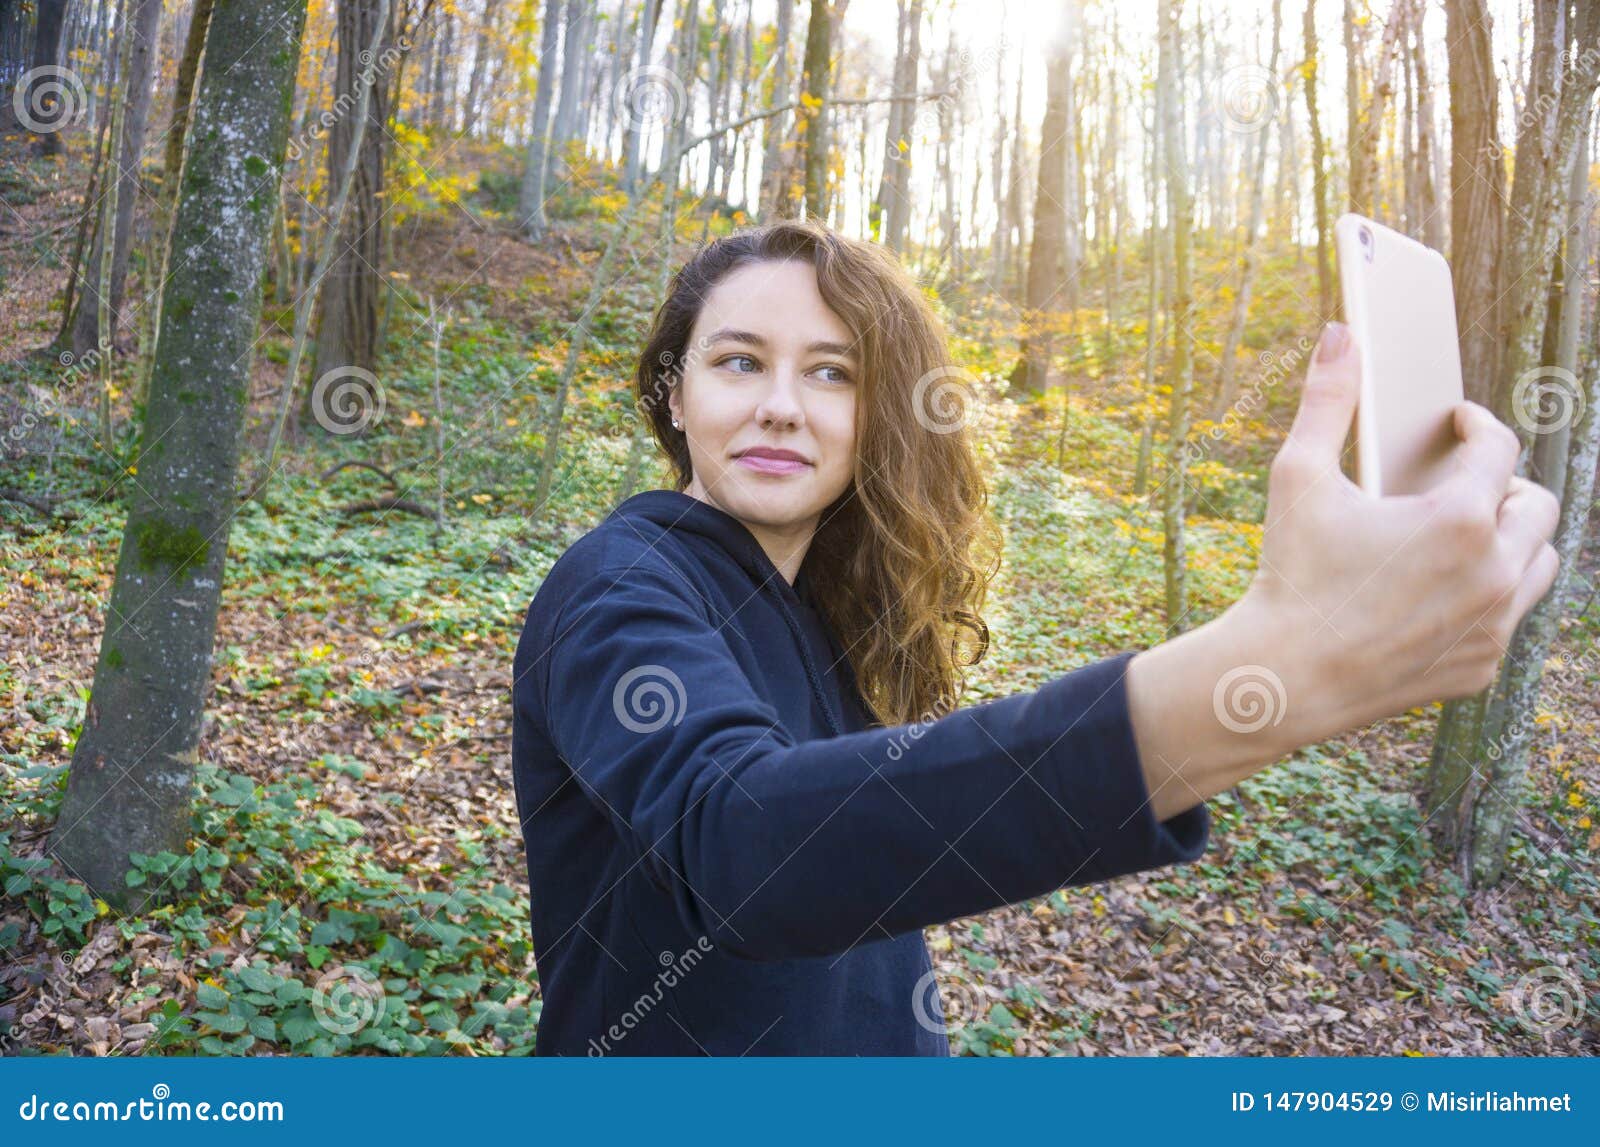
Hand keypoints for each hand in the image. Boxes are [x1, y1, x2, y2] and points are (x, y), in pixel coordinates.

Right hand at [1240, 320, 1560, 729]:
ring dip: (1512, 538)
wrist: (1284, 675)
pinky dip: (1490, 593)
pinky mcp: (1481, 665)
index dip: (1477, 423)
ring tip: (1469, 530)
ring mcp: (1492, 623)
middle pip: (1535, 504)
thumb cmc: (1289, 574)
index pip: (1498, 448)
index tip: (1460, 420)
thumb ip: (1326, 403)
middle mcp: (1492, 570)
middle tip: (1465, 479)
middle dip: (1504, 483)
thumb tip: (1340, 337)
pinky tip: (1447, 585)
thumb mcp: (1299, 478)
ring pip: (1540, 561)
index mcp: (1458, 519)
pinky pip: (1509, 615)